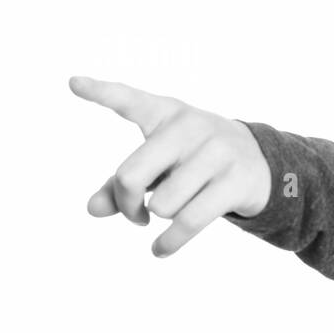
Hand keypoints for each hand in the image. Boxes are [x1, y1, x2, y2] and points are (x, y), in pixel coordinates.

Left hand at [69, 76, 270, 256]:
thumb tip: (93, 209)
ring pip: (162, 205)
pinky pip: (188, 221)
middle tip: (135, 214)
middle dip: (127, 203)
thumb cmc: (195, 161)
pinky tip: (159, 250)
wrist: (261, 162)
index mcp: (166, 113)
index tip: (73, 82)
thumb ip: (120, 183)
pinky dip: (169, 242)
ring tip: (170, 211)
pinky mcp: (235, 181)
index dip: (101, 92)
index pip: (129, 101)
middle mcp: (191, 126)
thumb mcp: (160, 163)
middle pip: (131, 176)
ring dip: (160, 216)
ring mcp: (217, 152)